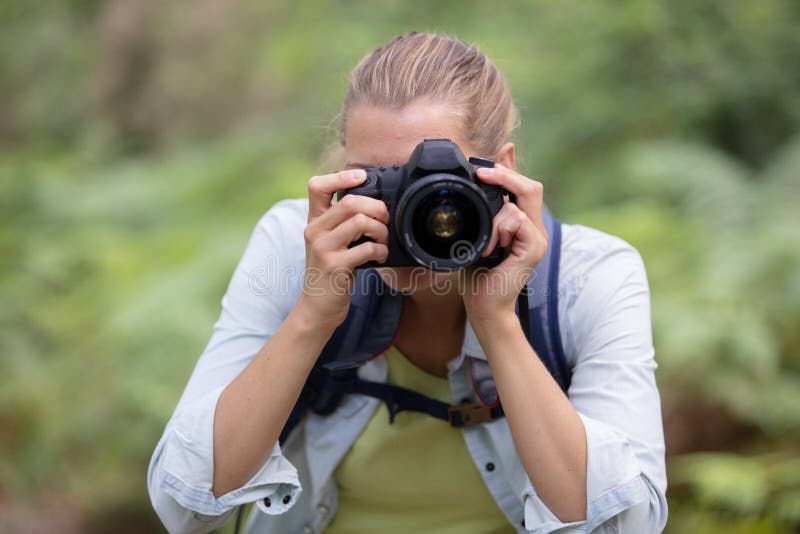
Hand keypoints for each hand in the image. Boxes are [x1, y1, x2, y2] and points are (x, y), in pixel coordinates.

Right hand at [296, 169, 389, 328]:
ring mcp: (323, 248)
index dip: (341, 176)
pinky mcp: (335, 266)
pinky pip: (366, 247)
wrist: (316, 308)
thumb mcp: (329, 244)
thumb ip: (342, 224)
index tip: (362, 177)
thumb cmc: (330, 274)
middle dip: (376, 208)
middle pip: (350, 202)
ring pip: (360, 221)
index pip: (316, 186)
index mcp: (313, 222)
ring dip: (380, 230)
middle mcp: (314, 231)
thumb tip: (375, 205)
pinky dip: (380, 250)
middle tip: (385, 220)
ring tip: (382, 241)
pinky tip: (380, 256)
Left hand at [462, 164, 547, 324]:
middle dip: (506, 174)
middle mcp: (534, 229)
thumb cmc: (477, 274)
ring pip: (521, 201)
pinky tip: (491, 247)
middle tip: (481, 173)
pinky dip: (500, 228)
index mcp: (523, 224)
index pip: (524, 185)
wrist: (485, 306)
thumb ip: (481, 212)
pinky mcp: (534, 249)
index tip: (499, 152)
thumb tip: (475, 185)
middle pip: (531, 186)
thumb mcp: (476, 235)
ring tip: (485, 240)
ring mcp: (537, 239)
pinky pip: (519, 220)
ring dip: (496, 214)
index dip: (512, 166)